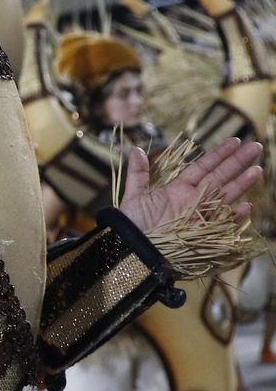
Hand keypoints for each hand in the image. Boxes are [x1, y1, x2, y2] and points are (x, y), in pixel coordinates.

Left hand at [118, 138, 263, 234]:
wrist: (132, 249)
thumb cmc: (132, 224)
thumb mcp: (134, 197)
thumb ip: (138, 174)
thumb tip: (136, 150)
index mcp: (177, 189)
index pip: (203, 167)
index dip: (218, 155)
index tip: (234, 141)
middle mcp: (193, 200)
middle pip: (219, 177)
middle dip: (237, 162)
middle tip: (256, 147)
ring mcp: (200, 216)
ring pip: (225, 196)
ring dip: (242, 184)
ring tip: (258, 170)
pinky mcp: (203, 233)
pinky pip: (222, 223)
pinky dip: (234, 216)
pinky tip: (246, 206)